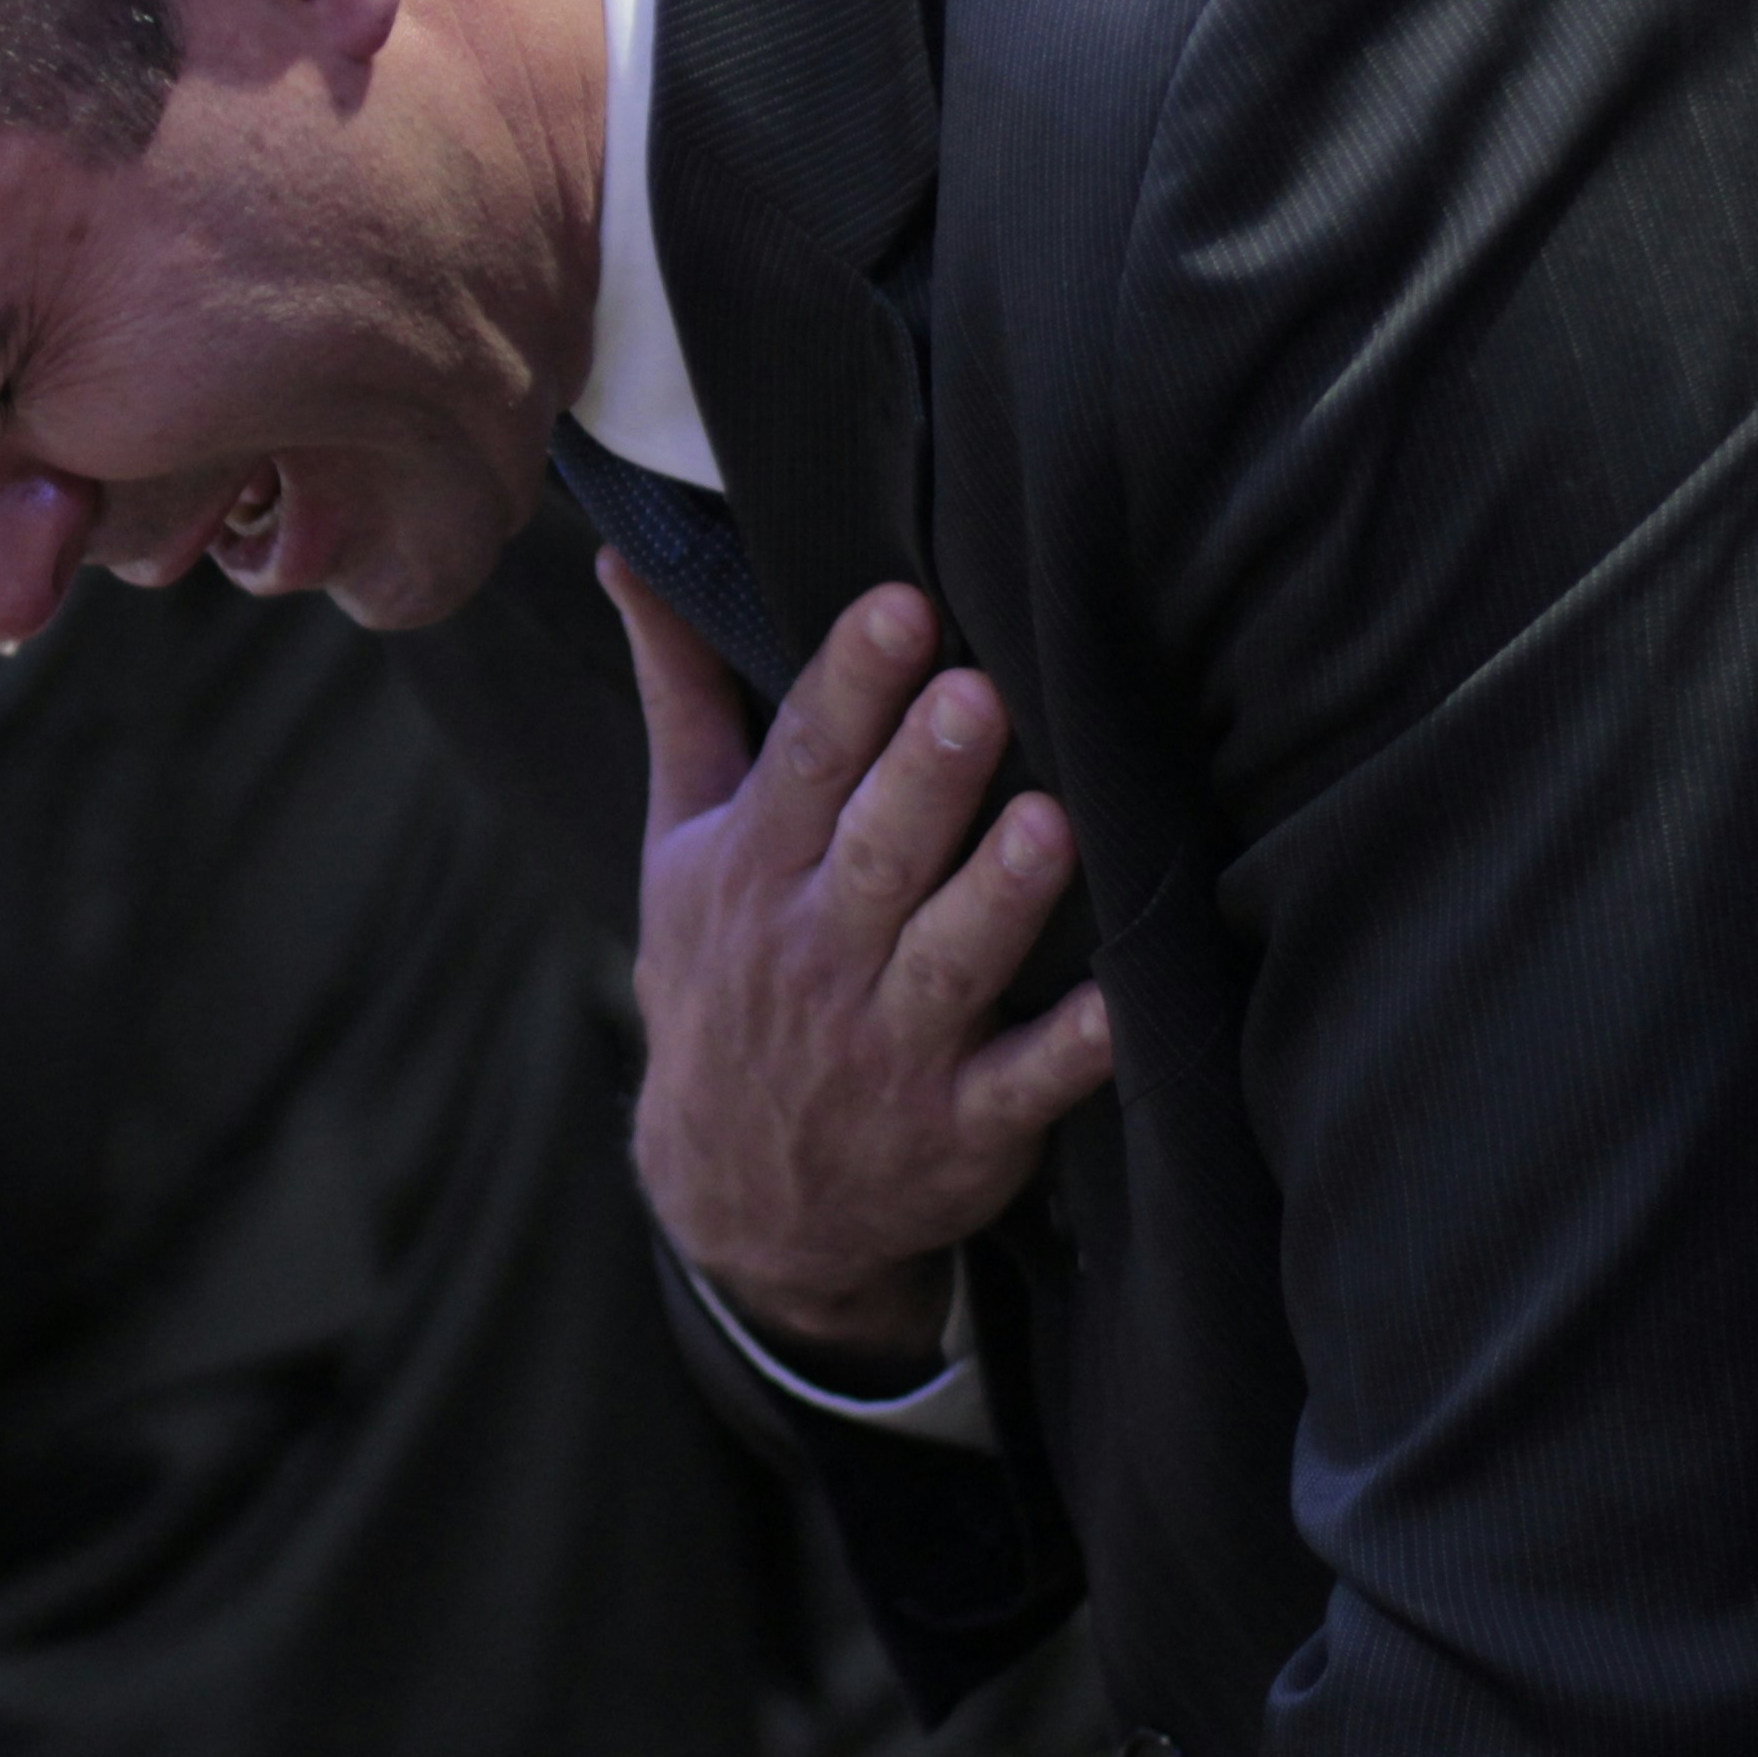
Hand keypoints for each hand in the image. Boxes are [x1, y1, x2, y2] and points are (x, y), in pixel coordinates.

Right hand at [609, 559, 1115, 1366]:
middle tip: (980, 695)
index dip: (850, 684)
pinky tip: (1122, 1008)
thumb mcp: (677, 846)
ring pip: (949, 962)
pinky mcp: (961, 1128)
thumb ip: (680, 699)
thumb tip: (635, 558)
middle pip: (877, 853)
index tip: (901, 604)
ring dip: (999, 898)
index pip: (801, 763)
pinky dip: (1072, 1054)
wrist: (733, 1197)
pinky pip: (1022, 1087)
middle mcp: (816, 954)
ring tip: (1050, 826)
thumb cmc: (723, 981)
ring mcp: (889, 1047)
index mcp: (752, 872)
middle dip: (926, 775)